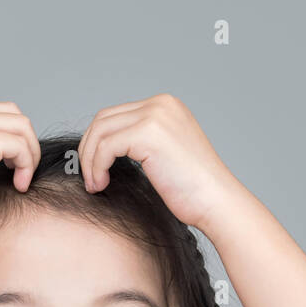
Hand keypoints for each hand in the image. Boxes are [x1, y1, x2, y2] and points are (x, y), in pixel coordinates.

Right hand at [0, 101, 41, 230]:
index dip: (8, 137)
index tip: (8, 165)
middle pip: (12, 113)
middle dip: (24, 141)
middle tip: (22, 171)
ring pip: (22, 127)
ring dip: (29, 154)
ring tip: (22, 179)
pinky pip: (20, 146)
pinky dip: (26, 166)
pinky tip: (18, 185)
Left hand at [76, 93, 240, 229]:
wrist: (216, 202)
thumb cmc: (194, 190)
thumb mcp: (165, 155)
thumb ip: (141, 142)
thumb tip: (106, 148)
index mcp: (166, 106)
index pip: (116, 115)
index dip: (97, 142)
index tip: (95, 169)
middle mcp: (161, 104)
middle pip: (104, 119)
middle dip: (89, 149)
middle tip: (90, 178)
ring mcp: (155, 116)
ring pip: (100, 132)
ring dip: (90, 160)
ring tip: (96, 184)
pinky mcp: (148, 133)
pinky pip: (105, 147)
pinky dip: (96, 167)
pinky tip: (102, 184)